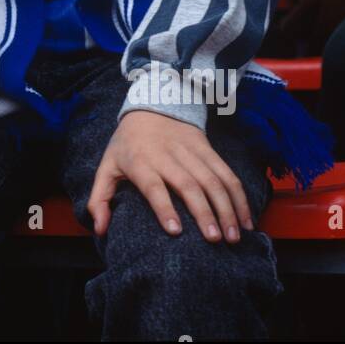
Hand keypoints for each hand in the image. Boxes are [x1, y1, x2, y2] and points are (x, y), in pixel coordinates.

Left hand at [87, 109, 252, 243]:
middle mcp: (166, 155)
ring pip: (213, 179)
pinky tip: (246, 218)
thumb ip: (99, 198)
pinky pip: (227, 173)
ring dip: (227, 208)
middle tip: (214, 240)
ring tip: (234, 235)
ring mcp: (190, 150)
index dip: (164, 207)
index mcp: (139, 161)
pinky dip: (239, 196)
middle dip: (204, 213)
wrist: (152, 104)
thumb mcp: (106, 166)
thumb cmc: (127, 144)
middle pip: (188, 184)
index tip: (176, 231)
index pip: (153, 185)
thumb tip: (98, 229)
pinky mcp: (208, 148)